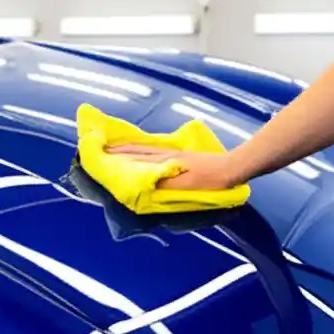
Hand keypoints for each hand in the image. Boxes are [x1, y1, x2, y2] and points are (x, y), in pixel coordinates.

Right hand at [105, 144, 242, 189]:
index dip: (119, 156)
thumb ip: (164, 182)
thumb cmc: (209, 180)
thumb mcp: (185, 185)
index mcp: (165, 161)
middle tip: (103, 148)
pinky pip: (155, 150)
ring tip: (116, 147)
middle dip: (120, 149)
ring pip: (146, 149)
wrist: (230, 169)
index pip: (137, 158)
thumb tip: (142, 181)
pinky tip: (143, 151)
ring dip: (129, 148)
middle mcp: (166, 154)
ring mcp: (174, 153)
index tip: (103, 154)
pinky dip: (143, 149)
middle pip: (139, 150)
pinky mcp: (181, 155)